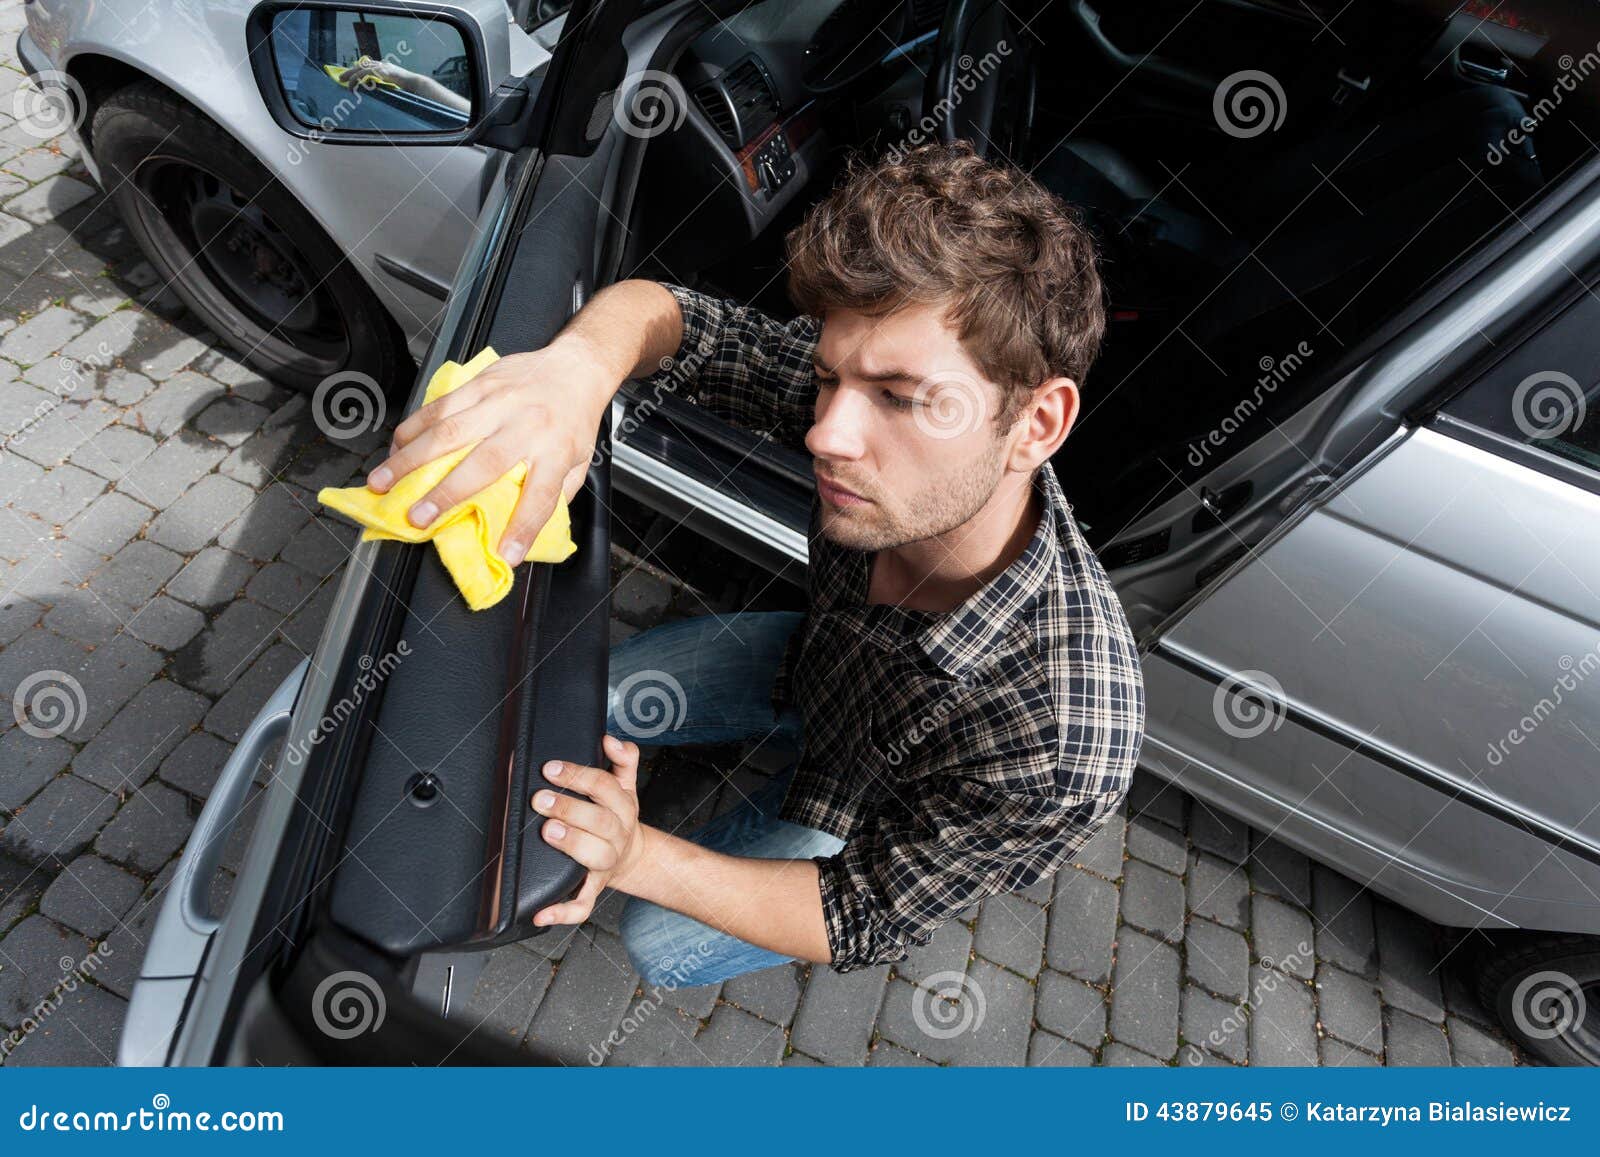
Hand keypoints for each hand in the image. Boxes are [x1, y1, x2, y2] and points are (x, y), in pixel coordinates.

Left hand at [340, 56, 406, 89]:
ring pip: (362, 69)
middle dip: (350, 72)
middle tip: (341, 78)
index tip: (349, 76)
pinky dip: (359, 78)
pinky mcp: (383, 71)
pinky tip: (354, 83)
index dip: (357, 70)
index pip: (367, 65)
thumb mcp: (394, 85)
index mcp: (385, 67)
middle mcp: (382, 65)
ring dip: (352, 75)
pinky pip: (367, 74)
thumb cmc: (409, 88)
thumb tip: (378, 91)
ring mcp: (383, 67)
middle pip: (362, 65)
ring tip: (344, 82)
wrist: (417, 84)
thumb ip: (385, 84)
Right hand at [365, 334, 615, 562]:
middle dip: (446, 494)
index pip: (541, 496)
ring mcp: (500, 403)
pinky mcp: (480, 384)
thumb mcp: (580, 463)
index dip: (522, 528)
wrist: (575, 367)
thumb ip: (555, 496)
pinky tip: (394, 447)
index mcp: (556, 451)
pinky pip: (439, 406)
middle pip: (483, 463)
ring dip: (410, 459)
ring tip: (382, 482)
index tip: (506, 555)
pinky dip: (412, 428)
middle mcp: (526, 426)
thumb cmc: (575, 419)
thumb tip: (528, 531)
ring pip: (448, 431)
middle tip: (417, 517)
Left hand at [529, 734, 643, 926]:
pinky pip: (582, 904)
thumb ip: (623, 759)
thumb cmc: (617, 815)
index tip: (550, 768)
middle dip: (571, 808)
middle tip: (541, 799)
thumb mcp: (625, 785)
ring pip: (596, 857)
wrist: (631, 855)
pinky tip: (541, 912)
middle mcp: (617, 834)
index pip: (604, 786)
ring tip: (549, 832)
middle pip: (600, 820)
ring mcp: (606, 862)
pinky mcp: (593, 888)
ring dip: (573, 844)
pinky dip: (562, 911)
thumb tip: (610, 740)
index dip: (578, 776)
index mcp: (623, 806)